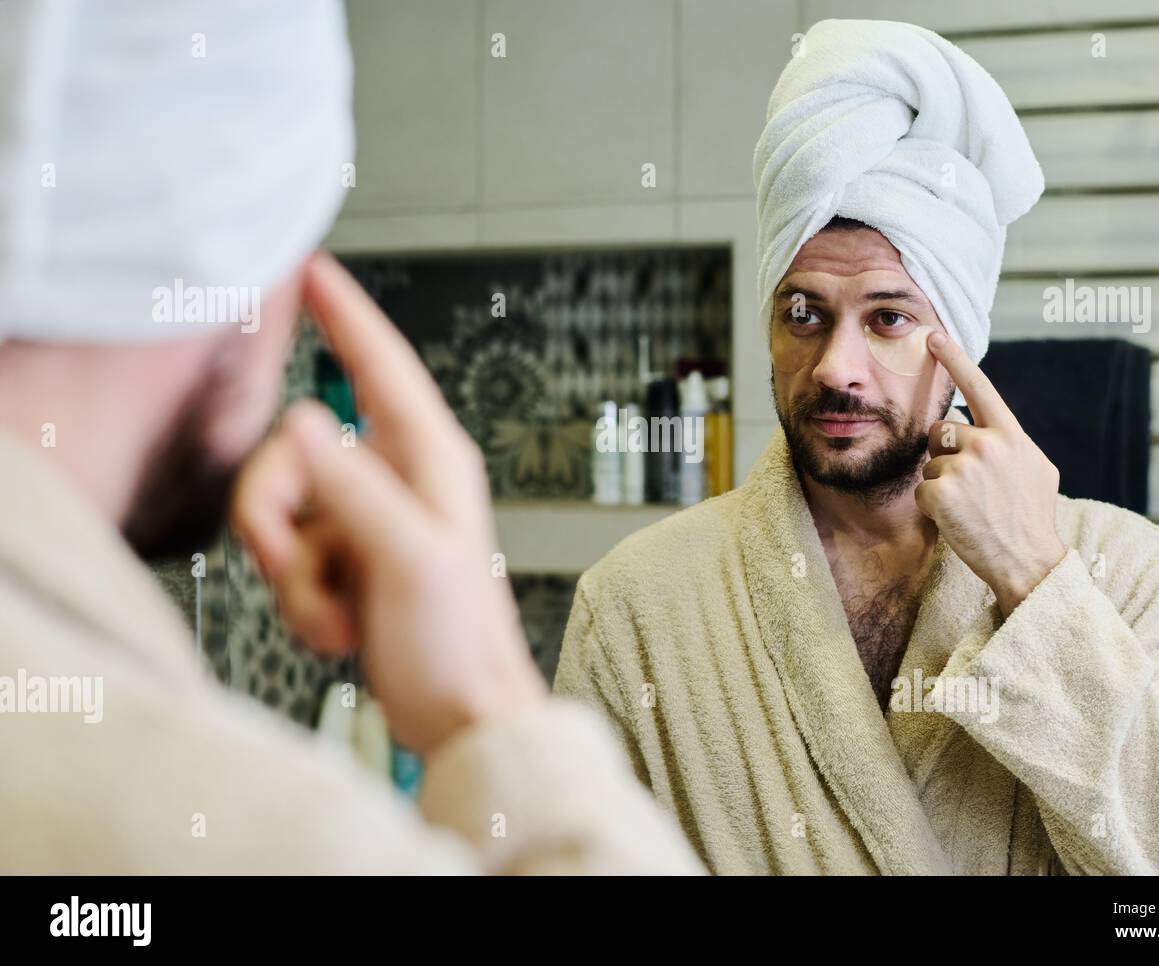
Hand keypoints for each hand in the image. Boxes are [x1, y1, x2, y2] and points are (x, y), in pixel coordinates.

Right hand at [232, 253, 545, 754]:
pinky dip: (302, 602)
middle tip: (301, 571)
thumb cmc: (456, 641)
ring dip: (294, 578)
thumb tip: (303, 420)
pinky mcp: (347, 560)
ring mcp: (367, 520)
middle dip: (276, 521)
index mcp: (429, 460)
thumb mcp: (406, 557)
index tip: (312, 269)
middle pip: (290, 454)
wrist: (460, 715)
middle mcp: (396, 478)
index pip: (380, 366)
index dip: (346, 315)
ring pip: (279, 512)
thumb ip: (351, 486)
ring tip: (339, 618)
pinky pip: (288, 558)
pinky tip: (342, 631)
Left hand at [915, 330, 1067, 617]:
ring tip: (970, 506)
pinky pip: (921, 490)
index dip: (954, 360)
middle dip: (946, 452)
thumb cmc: (1031, 516)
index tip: (933, 336)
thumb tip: (989, 430)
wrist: (1028, 560)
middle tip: (971, 485)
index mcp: (1011, 434)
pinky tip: (958, 519)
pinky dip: (932, 507)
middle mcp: (986, 444)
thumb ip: (1009, 443)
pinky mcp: (940, 493)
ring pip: (930, 463)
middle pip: (941, 430)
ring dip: (941, 483)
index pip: (979, 387)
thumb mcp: (1035, 469)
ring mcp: (962, 468)